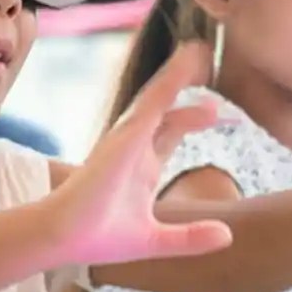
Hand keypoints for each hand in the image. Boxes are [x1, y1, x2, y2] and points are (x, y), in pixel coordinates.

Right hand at [41, 42, 233, 266]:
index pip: (169, 133)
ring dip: (177, 74)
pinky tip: (186, 62)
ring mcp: (128, 138)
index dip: (190, 119)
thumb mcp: (156, 240)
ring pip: (157, 97)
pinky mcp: (125, 136)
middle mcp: (135, 147)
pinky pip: (152, 101)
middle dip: (185, 91)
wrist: (64, 240)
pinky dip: (170, 81)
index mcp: (142, 167)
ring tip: (197, 51)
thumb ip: (190, 238)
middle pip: (165, 111)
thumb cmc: (99, 238)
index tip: (214, 112)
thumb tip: (227, 236)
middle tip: (208, 68)